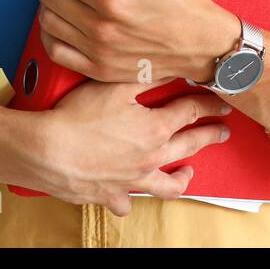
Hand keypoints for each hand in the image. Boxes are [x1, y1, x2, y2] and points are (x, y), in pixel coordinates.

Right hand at [22, 78, 231, 215]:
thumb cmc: (78, 116)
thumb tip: (167, 66)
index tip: (221, 102)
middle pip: (189, 145)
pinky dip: (131, 199)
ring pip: (167, 185)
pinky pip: (127, 202)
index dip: (208, 104)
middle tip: (223, 131)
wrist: (46, 151)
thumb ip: (144, 75)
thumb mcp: (113, 85)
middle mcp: (150, 158)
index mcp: (156, 129)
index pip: (191, 112)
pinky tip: (132, 194)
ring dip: (182, 177)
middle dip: (210, 136)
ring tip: (189, 171)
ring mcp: (132, 180)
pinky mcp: (110, 195)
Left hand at [36, 0, 239, 84]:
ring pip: (50, 24)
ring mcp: (98, 52)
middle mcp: (102, 28)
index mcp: (116, 0)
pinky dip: (48, 35)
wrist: (205, 48)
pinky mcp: (99, 69)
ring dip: (46, 3)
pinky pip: (57, 52)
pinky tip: (54, 22)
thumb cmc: (190, 5)